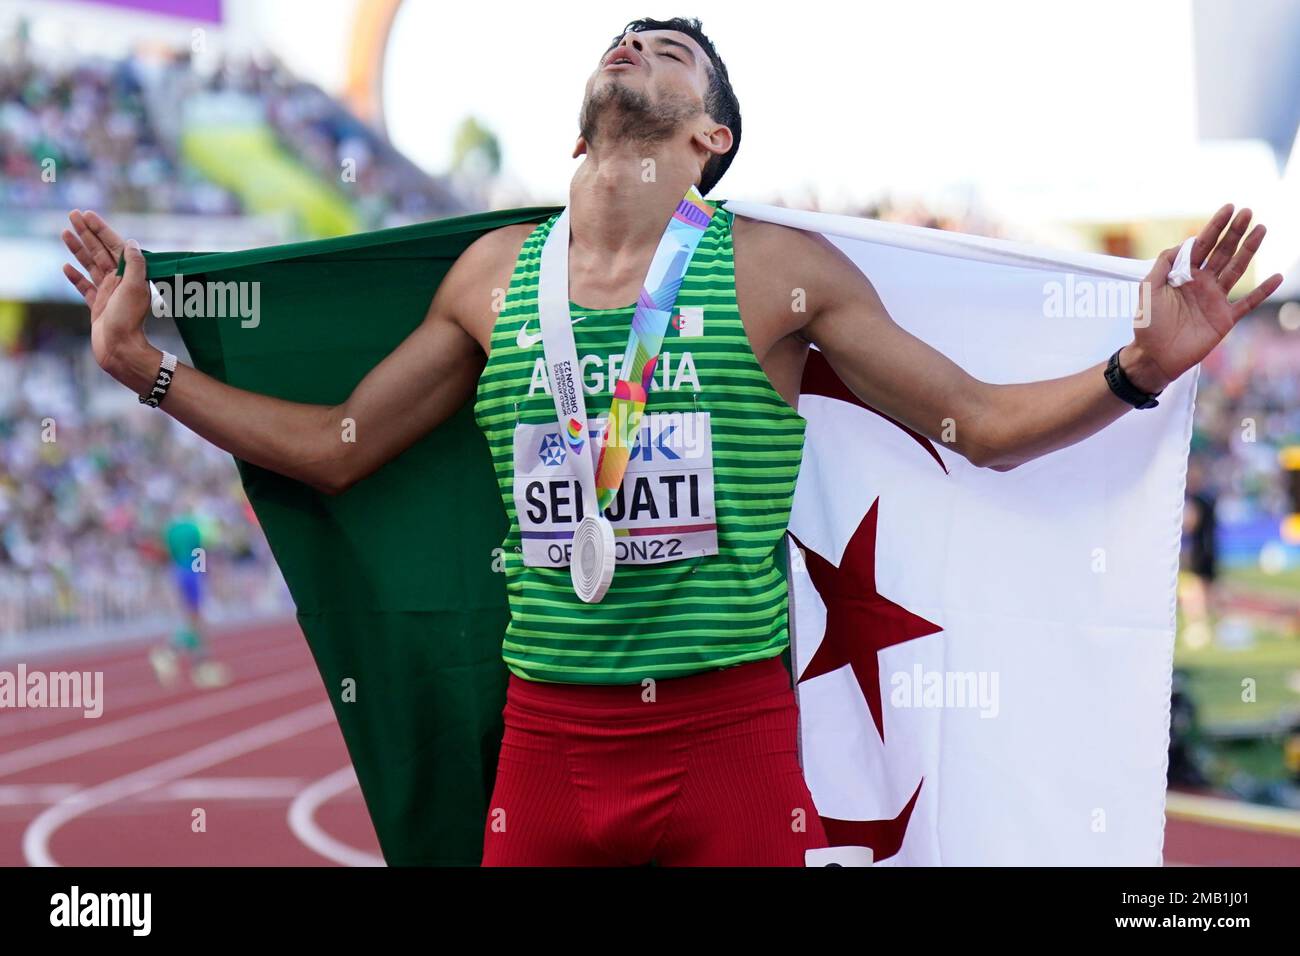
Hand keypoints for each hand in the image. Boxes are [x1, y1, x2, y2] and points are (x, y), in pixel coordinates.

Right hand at [61, 209, 153, 380]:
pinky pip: (84, 287)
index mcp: (129, 275)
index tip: (88, 215)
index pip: (114, 245)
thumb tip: (131, 243)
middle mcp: (119, 281)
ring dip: (77, 248)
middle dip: (87, 232)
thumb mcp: (135, 288)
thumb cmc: (128, 320)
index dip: (101, 229)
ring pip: (89, 265)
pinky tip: (66, 266)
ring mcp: (107, 293)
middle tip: (73, 214)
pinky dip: (75, 277)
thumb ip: (135, 265)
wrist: (120, 349)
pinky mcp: (97, 306)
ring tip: (65, 231)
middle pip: (99, 251)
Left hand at [1124, 204, 1282, 392]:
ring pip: (1237, 270)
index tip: (1229, 208)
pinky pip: (1248, 303)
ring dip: (1249, 250)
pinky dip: (1262, 291)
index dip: (1215, 226)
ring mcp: (1215, 300)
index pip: (1202, 245)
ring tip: (1261, 229)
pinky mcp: (1225, 319)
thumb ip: (1162, 266)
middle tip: (1248, 212)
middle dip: (1235, 232)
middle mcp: (1202, 283)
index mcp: (1184, 275)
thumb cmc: (1147, 324)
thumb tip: (1182, 244)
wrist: (1153, 356)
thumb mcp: (1148, 289)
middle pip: (1222, 252)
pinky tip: (1276, 277)